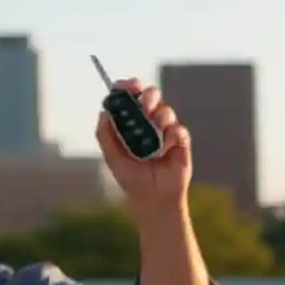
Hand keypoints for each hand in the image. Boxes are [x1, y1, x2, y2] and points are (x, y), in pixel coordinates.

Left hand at [94, 78, 191, 220]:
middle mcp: (149, 123)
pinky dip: (172, 135)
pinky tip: (166, 148)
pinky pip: (179, 129)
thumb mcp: (112, 157)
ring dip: (160, 118)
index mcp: (130, 123)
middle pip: (151, 96)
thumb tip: (103, 112)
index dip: (129, 88)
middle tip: (145, 104)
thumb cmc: (131, 179)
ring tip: (155, 133)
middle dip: (149, 95)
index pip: (130, 98)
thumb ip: (105, 135)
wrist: (152, 198)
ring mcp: (166, 131)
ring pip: (166, 110)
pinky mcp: (181, 141)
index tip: (130, 86)